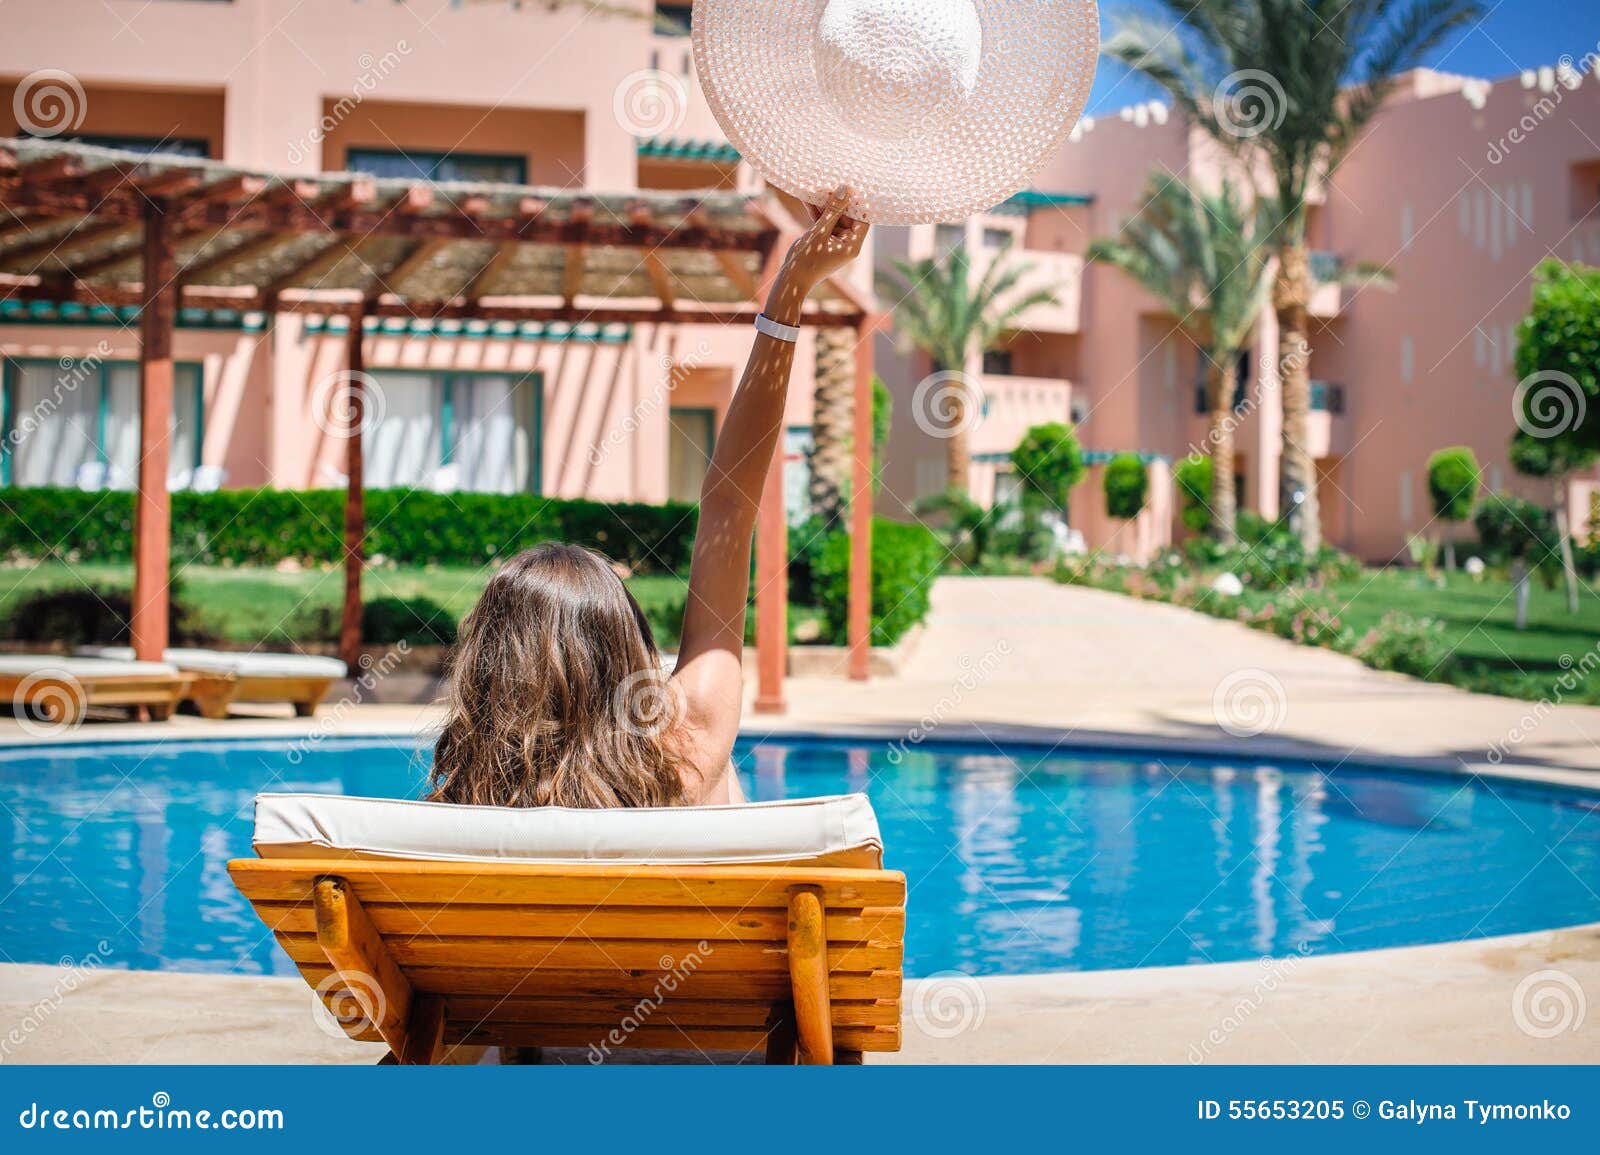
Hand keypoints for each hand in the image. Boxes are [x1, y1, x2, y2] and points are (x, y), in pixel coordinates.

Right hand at [766, 188, 868, 323]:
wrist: (791, 281)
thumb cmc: (807, 259)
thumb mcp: (820, 231)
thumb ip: (833, 210)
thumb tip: (845, 189)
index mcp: (852, 245)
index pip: (862, 219)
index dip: (857, 202)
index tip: (850, 186)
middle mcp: (847, 244)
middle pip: (847, 217)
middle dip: (837, 201)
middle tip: (829, 183)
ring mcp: (835, 242)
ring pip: (833, 218)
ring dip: (824, 205)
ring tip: (817, 187)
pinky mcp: (824, 241)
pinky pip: (823, 223)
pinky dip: (817, 213)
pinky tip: (808, 198)